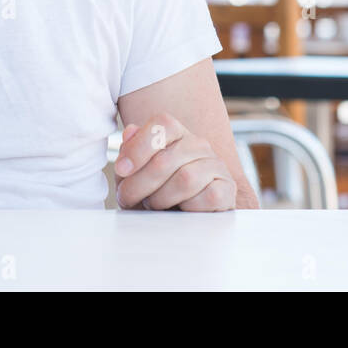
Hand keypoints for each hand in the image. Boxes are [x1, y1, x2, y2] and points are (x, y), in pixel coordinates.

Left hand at [113, 114, 236, 211]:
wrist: (179, 223)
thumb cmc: (154, 194)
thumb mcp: (133, 175)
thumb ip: (129, 152)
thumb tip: (129, 132)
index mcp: (176, 134)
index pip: (163, 124)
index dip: (138, 147)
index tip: (121, 169)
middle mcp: (198, 145)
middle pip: (166, 159)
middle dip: (140, 183)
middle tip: (128, 197)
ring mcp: (216, 165)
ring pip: (185, 178)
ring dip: (162, 198)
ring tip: (154, 204)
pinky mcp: (227, 189)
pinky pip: (207, 196)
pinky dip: (188, 208)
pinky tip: (181, 210)